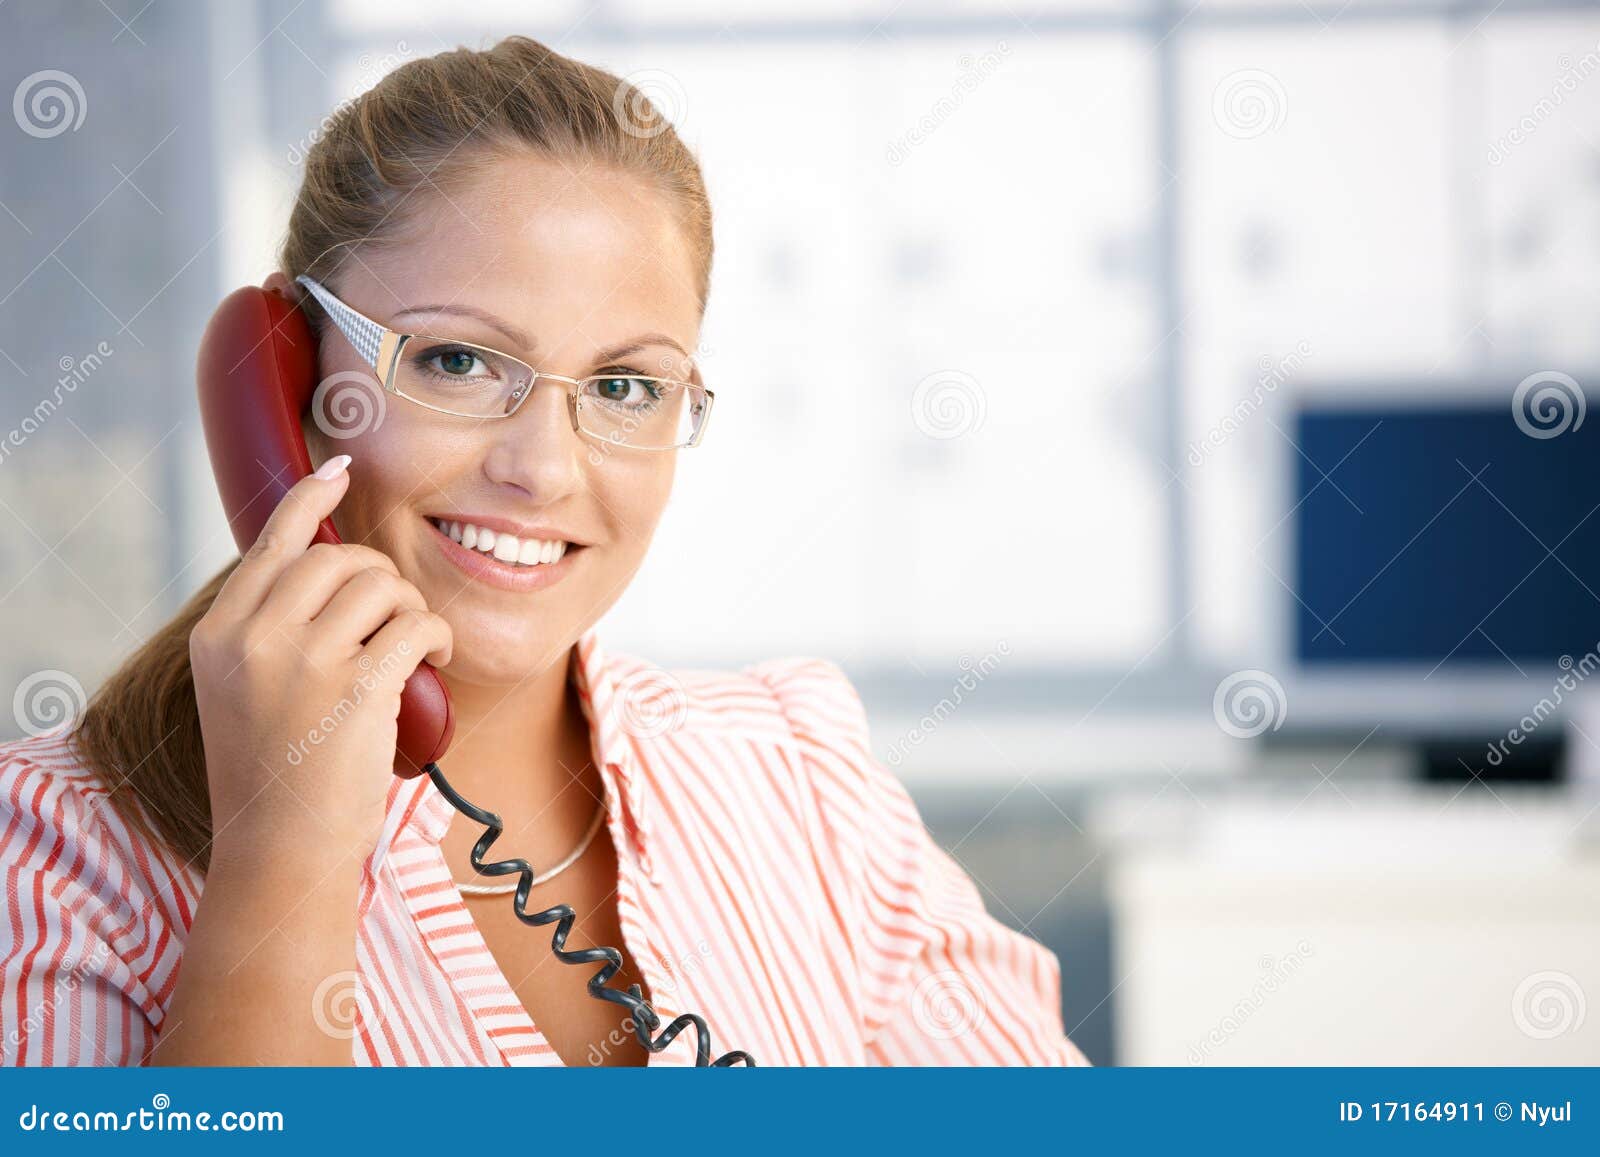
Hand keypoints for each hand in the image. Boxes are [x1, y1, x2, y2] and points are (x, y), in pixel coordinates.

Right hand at [189, 455, 452, 869]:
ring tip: (411, 644)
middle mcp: (253, 639)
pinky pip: (414, 626)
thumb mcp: (240, 691)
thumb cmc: (273, 777)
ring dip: (410, 607)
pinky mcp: (355, 689)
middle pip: (337, 558)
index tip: (341, 469)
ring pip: (380, 586)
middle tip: (392, 615)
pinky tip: (434, 656)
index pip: (271, 541)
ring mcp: (302, 662)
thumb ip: (265, 631)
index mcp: (218, 635)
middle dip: (378, 575)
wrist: (279, 852)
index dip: (312, 498)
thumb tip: (322, 566)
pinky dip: (435, 635)